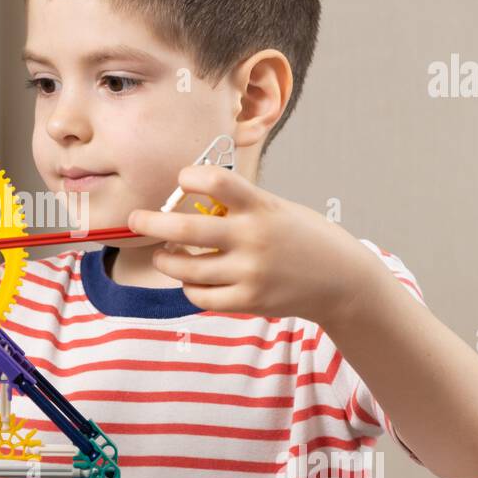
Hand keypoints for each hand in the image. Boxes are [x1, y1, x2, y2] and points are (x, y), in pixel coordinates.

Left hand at [126, 166, 377, 325]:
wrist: (343, 281)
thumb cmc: (304, 237)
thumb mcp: (278, 209)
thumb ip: (240, 206)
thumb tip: (189, 201)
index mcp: (262, 207)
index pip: (218, 181)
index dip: (190, 176)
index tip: (181, 179)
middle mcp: (253, 239)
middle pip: (186, 230)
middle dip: (150, 222)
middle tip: (134, 219)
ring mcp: (250, 273)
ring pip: (186, 268)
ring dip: (165, 260)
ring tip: (164, 254)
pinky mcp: (249, 300)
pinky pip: (201, 296)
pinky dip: (189, 287)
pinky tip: (191, 279)